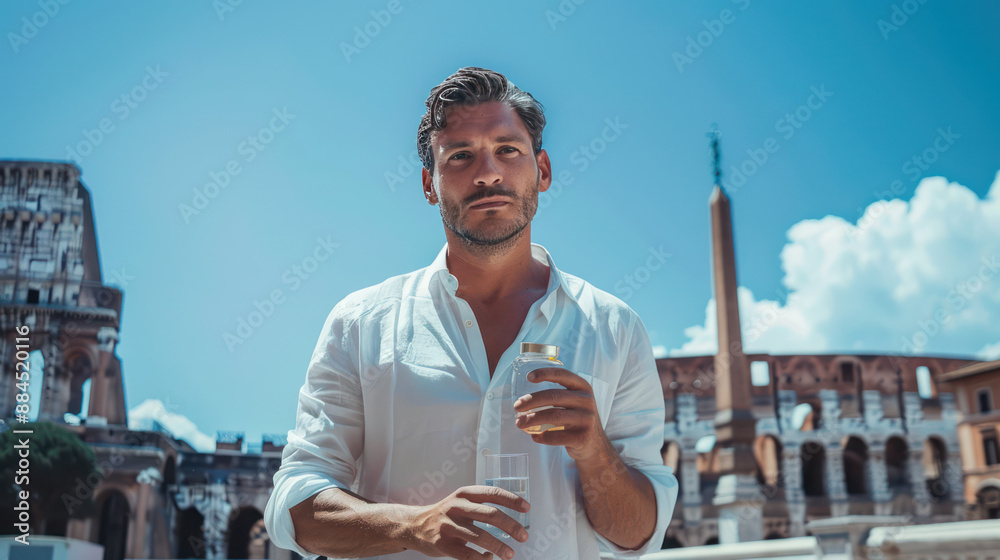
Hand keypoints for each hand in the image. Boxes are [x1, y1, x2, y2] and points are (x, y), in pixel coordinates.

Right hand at [403, 485, 529, 559]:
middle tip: (523, 536)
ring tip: (510, 553)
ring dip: (499, 546)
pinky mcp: (442, 544)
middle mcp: (457, 507)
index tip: (527, 507)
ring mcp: (448, 526)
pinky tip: (489, 558)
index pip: (493, 493)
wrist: (414, 525)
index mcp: (464, 494)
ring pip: (481, 537)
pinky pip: (467, 554)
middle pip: (491, 514)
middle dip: (511, 526)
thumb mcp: (460, 501)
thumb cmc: (445, 514)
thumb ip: (481, 505)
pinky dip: (482, 558)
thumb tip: (511, 517)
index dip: (512, 500)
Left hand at [513, 368, 610, 462]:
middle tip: (516, 407)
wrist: (595, 445)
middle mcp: (586, 401)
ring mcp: (586, 419)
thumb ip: (558, 395)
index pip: (562, 375)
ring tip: (520, 423)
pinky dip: (542, 437)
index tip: (529, 377)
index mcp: (583, 388)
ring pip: (553, 416)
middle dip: (531, 401)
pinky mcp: (582, 437)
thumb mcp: (575, 402)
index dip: (545, 373)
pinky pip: (557, 436)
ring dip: (532, 419)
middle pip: (553, 396)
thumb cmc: (577, 420)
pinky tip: (535, 437)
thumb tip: (524, 400)